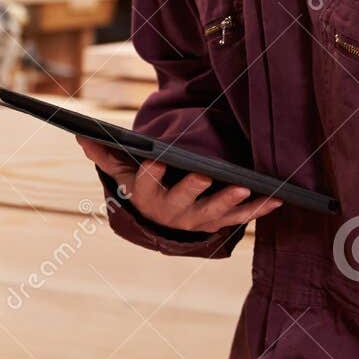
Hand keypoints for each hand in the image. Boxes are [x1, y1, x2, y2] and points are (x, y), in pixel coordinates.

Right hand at [77, 136, 280, 230]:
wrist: (163, 221)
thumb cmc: (145, 186)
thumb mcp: (124, 172)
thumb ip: (106, 155)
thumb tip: (81, 135)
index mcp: (148, 198)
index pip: (146, 185)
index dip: (152, 174)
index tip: (158, 161)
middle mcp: (173, 213)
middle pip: (182, 203)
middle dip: (194, 190)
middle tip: (205, 176)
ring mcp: (199, 220)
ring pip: (215, 213)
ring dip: (231, 202)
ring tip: (244, 187)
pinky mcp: (221, 222)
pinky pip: (242, 218)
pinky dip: (260, 209)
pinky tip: (277, 198)